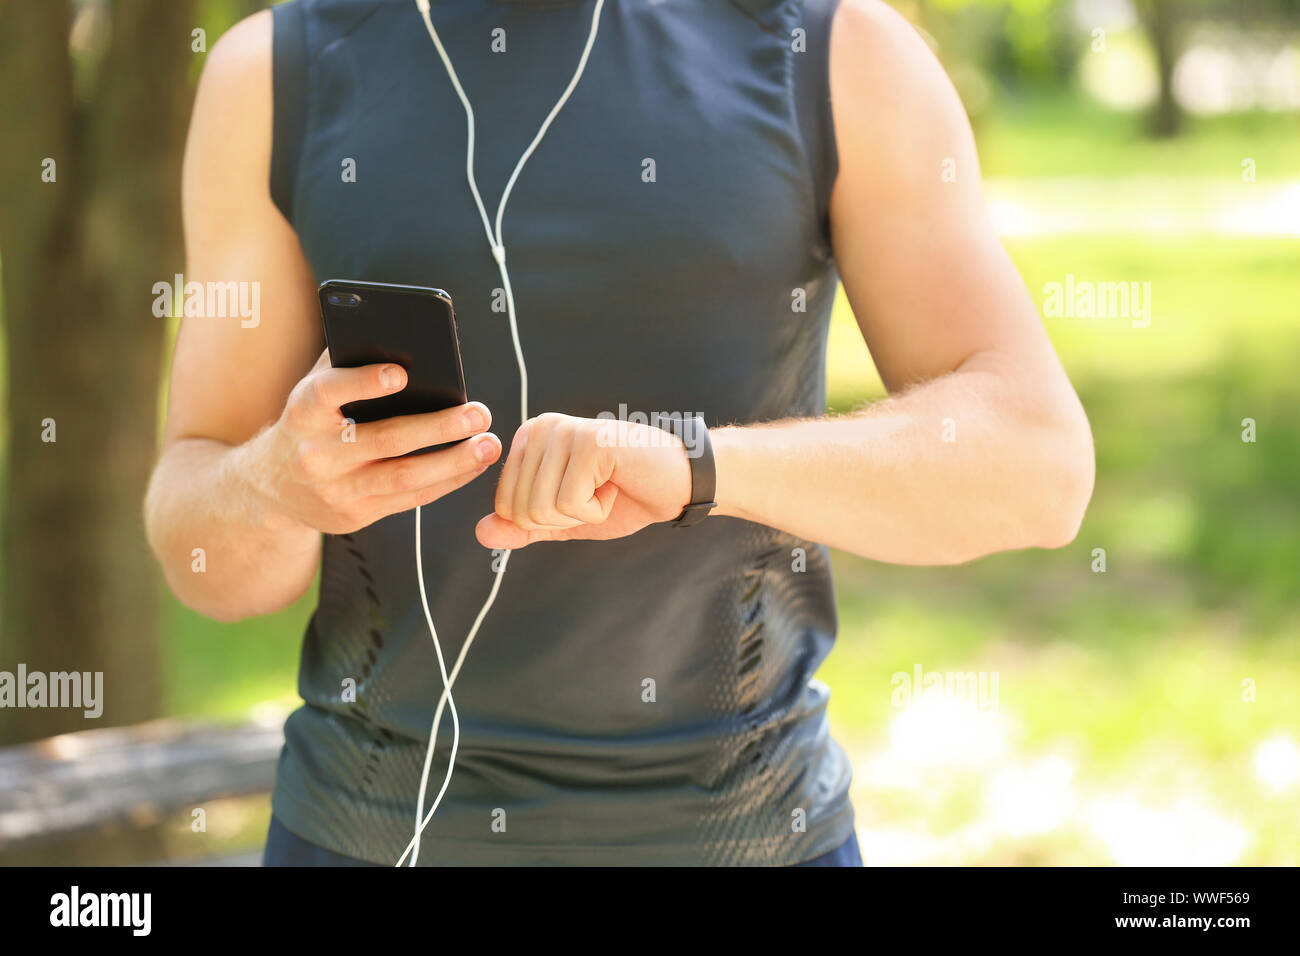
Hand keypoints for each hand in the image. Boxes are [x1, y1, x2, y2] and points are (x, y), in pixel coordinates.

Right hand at [249, 350, 501, 533]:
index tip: (400, 374)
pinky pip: (410, 499)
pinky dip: (447, 481)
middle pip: (384, 440)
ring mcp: (337, 489)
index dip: (362, 383)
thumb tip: (401, 337)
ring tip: (488, 444)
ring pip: (403, 477)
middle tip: (479, 413)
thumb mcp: (312, 391)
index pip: (329, 393)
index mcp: (303, 412)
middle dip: (438, 427)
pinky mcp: (356, 515)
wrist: (271, 487)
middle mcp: (317, 453)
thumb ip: (347, 362)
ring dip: (453, 461)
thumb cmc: (310, 422)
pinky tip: (474, 464)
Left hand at [475, 412, 692, 548]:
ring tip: (607, 485)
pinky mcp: (587, 443)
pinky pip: (570, 503)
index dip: (547, 521)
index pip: (505, 507)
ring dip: (582, 513)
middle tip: (596, 492)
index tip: (579, 496)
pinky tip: (616, 483)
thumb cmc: (625, 496)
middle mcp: (539, 428)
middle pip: (520, 510)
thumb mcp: (566, 520)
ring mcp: (562, 432)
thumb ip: (524, 527)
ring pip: (542, 509)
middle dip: (563, 519)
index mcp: (528, 441)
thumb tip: (482, 533)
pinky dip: (598, 509)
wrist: (678, 483)